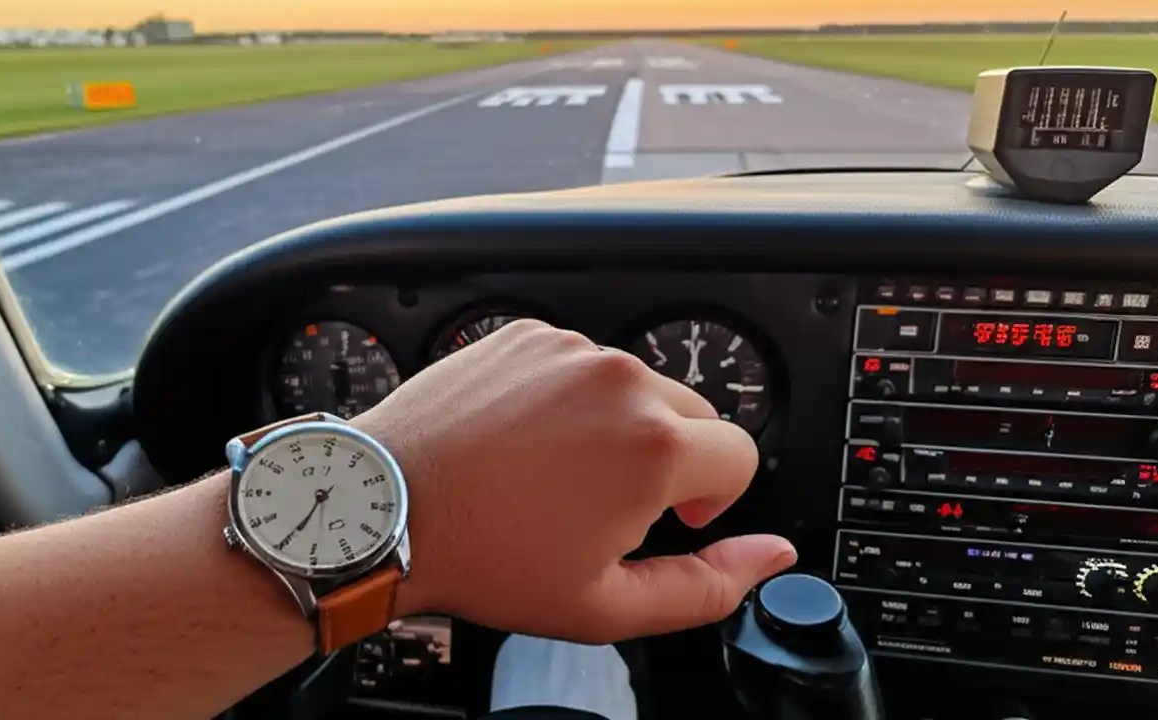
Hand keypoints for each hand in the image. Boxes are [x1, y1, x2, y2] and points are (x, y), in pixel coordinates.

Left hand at [352, 320, 794, 642]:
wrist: (385, 508)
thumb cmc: (486, 557)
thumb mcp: (606, 605)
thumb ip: (710, 586)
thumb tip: (772, 556)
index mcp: (654, 445)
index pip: (739, 456)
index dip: (713, 499)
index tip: (671, 517)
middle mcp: (620, 380)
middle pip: (692, 417)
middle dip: (668, 462)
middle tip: (608, 505)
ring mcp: (570, 350)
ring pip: (634, 387)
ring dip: (618, 426)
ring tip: (556, 474)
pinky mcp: (527, 335)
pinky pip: (579, 364)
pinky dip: (569, 397)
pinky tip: (526, 441)